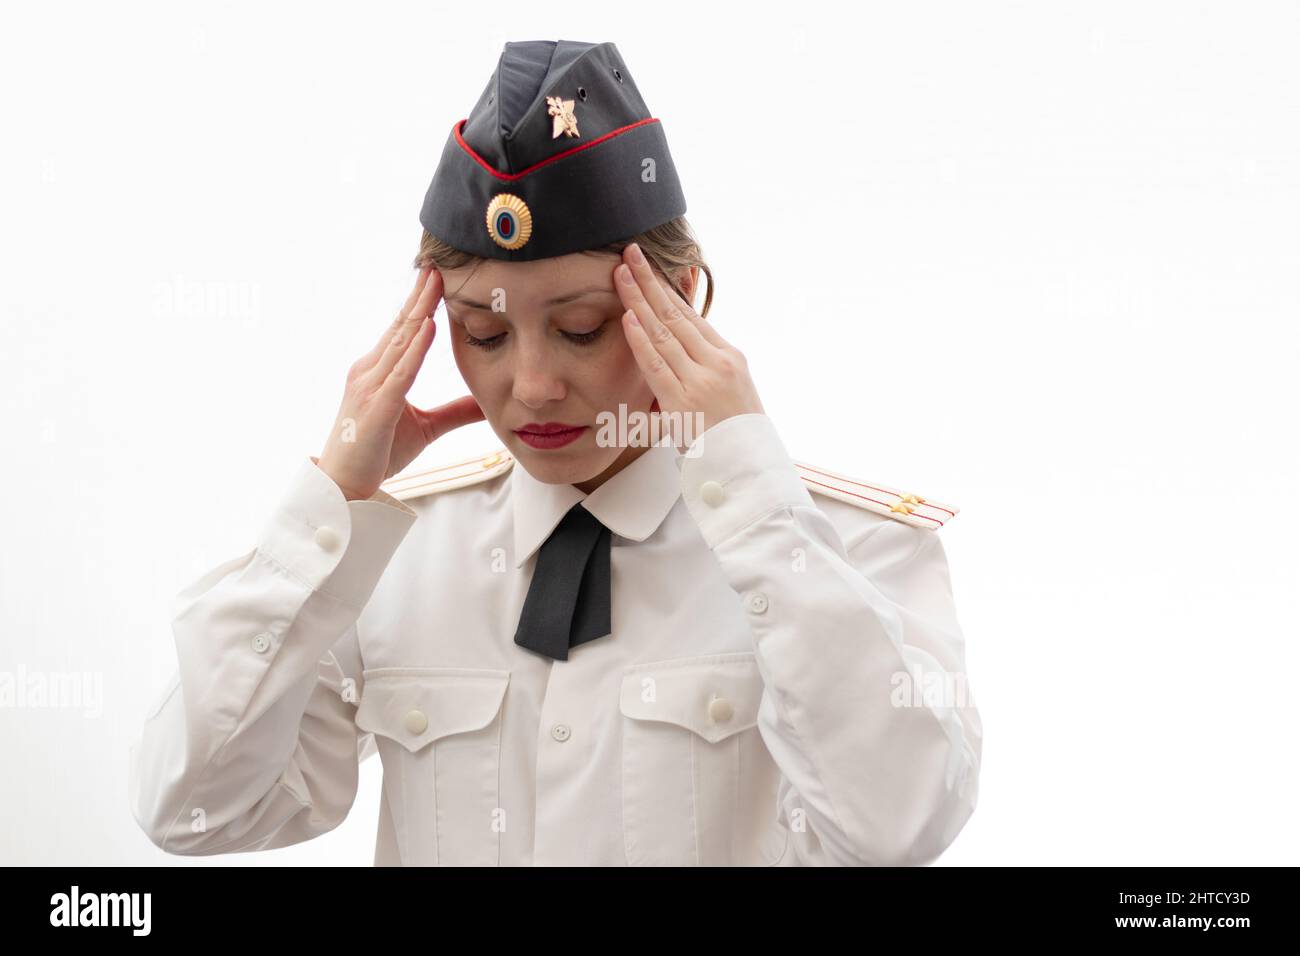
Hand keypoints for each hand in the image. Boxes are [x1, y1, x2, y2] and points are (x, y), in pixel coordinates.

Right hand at [316, 266, 484, 499]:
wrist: (344, 487)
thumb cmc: (377, 454)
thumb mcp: (425, 428)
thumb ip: (455, 412)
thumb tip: (487, 402)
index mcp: (378, 371)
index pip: (403, 330)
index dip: (420, 302)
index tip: (437, 276)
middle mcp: (369, 371)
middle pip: (400, 326)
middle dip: (420, 295)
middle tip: (437, 264)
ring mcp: (369, 387)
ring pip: (399, 342)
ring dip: (419, 310)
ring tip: (435, 282)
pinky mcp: (376, 408)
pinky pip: (399, 373)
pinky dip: (415, 349)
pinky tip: (427, 327)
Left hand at [614, 242, 763, 449]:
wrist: (751, 468)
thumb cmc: (737, 435)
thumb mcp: (731, 393)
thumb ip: (706, 369)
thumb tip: (679, 353)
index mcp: (729, 356)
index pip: (691, 315)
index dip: (667, 289)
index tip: (648, 268)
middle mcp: (717, 362)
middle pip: (676, 314)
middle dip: (650, 281)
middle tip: (630, 254)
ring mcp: (701, 381)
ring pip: (664, 333)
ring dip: (640, 300)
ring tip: (621, 274)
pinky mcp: (684, 403)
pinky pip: (657, 366)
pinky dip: (641, 341)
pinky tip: (628, 318)